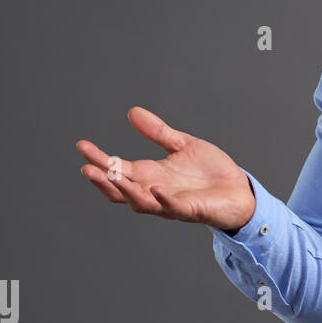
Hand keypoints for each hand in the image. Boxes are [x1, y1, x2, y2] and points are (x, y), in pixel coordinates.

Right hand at [76, 106, 255, 230]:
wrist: (239, 190)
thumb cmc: (211, 172)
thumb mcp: (183, 145)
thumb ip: (158, 132)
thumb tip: (132, 112)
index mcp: (150, 175)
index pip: (117, 169)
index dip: (99, 158)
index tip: (82, 145)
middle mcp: (154, 191)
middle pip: (120, 189)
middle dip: (103, 179)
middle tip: (86, 167)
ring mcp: (171, 203)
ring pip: (140, 202)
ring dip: (125, 190)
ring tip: (111, 176)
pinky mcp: (191, 210)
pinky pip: (173, 207)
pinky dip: (163, 200)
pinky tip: (155, 189)